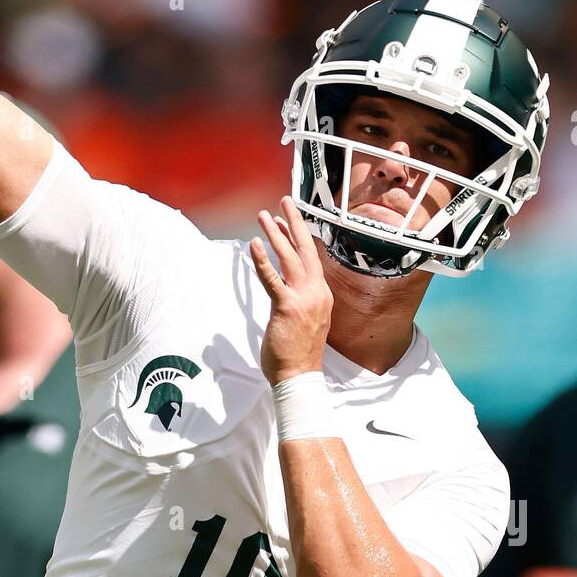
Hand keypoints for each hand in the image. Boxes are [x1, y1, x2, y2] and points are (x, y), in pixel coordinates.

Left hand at [250, 195, 333, 385]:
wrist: (300, 376)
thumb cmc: (299, 352)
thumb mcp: (308, 321)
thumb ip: (302, 302)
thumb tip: (289, 290)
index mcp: (322, 294)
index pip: (311, 258)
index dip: (299, 237)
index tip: (287, 220)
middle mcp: (317, 292)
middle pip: (306, 249)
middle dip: (294, 222)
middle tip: (285, 201)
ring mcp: (304, 299)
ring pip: (290, 258)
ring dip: (276, 234)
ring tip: (263, 216)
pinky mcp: (287, 307)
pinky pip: (273, 280)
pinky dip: (263, 261)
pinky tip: (254, 244)